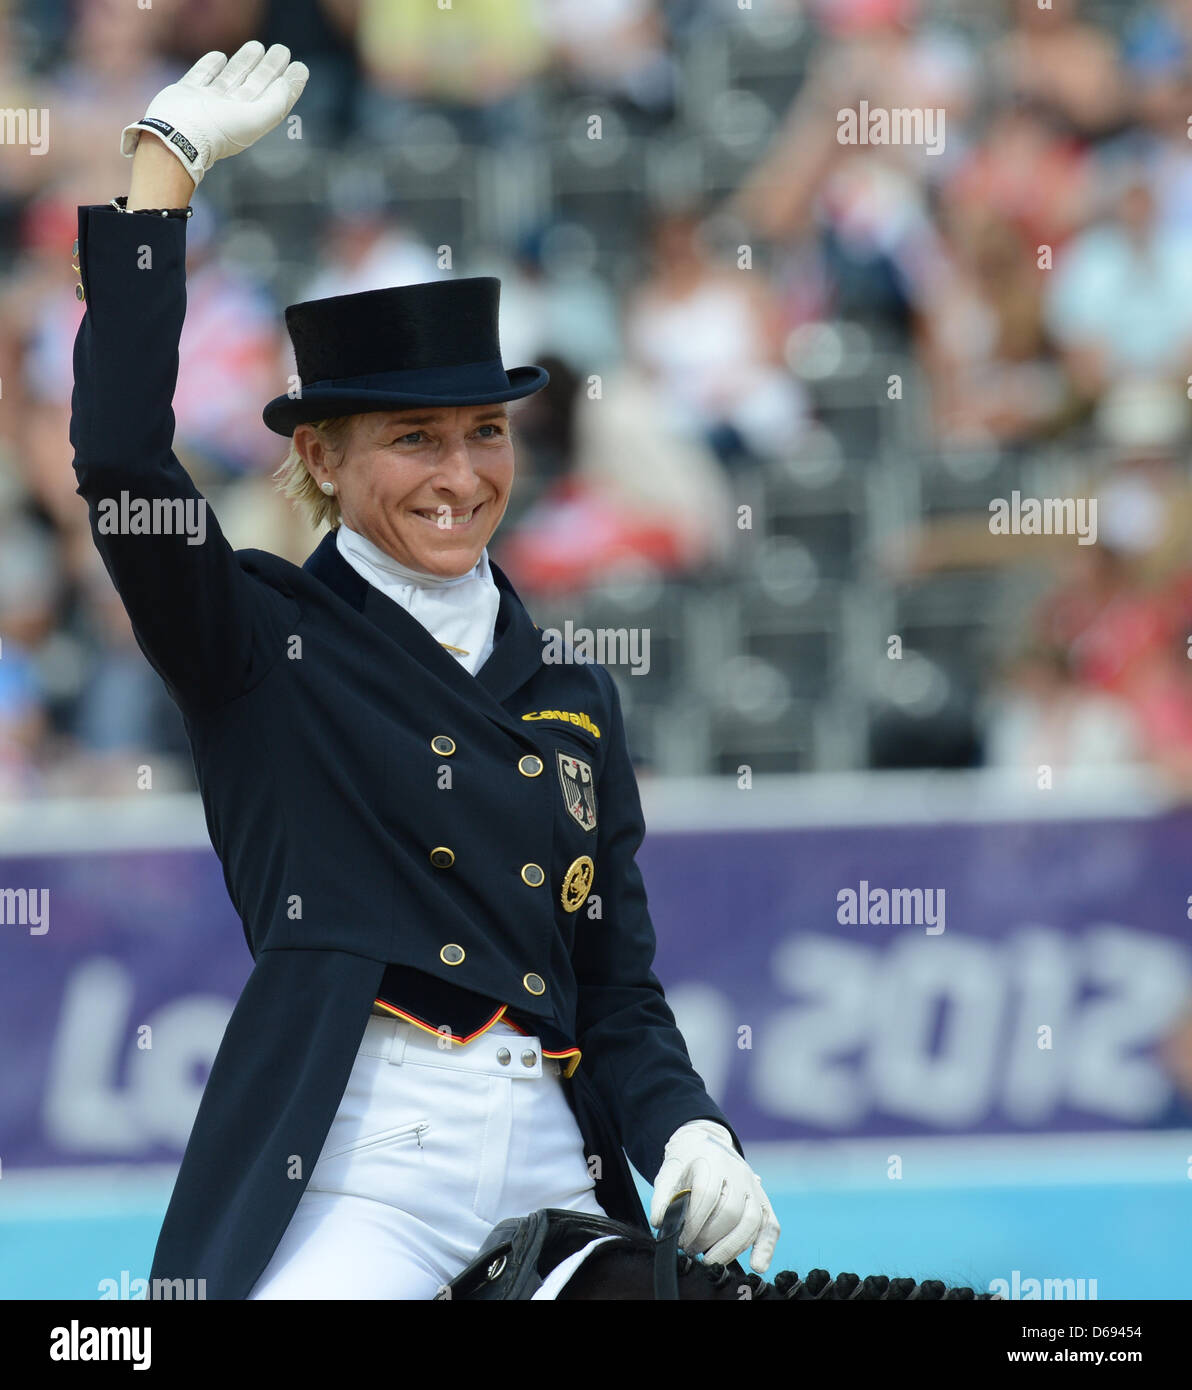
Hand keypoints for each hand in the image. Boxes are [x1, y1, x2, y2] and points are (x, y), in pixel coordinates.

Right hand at [121, 40, 308, 186]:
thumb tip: (286, 83)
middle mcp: (231, 112)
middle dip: (270, 68)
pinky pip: (203, 75)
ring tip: (257, 45)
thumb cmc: (219, 129)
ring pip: (232, 77)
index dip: (289, 84)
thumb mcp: (256, 118)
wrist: (178, 132)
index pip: (275, 99)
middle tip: (282, 50)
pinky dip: (212, 65)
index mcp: (250, 121)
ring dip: (245, 62)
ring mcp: (208, 102)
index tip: (301, 67)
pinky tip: (220, 56)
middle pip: (256, 85)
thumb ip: (276, 102)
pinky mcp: (188, 93)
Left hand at [650, 1119, 779, 1272]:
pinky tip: (757, 1266)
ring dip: (731, 1247)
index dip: (693, 1223)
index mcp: (712, 1161)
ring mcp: (753, 1187)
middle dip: (709, 1238)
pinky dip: (766, 1247)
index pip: (707, 1195)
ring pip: (751, 1221)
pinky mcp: (763, 1201)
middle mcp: (738, 1173)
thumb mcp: (669, 1172)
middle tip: (691, 1249)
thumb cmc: (687, 1164)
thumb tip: (659, 1222)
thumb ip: (662, 1196)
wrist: (707, 1145)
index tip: (680, 1240)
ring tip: (710, 1260)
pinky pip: (771, 1226)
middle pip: (730, 1212)